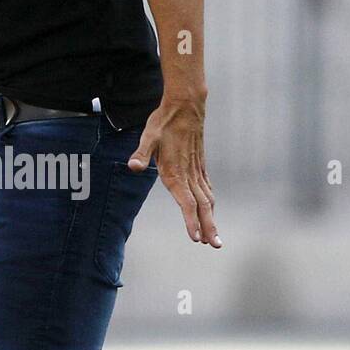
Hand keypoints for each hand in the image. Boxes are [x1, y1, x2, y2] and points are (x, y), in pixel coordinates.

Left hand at [127, 96, 220, 246]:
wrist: (186, 104)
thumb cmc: (164, 121)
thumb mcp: (148, 135)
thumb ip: (141, 153)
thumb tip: (133, 167)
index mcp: (176, 171)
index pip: (186, 201)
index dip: (191, 220)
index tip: (196, 237)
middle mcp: (189, 173)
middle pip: (202, 205)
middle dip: (208, 227)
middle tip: (215, 246)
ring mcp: (197, 169)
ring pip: (208, 199)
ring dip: (212, 219)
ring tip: (216, 238)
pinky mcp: (200, 165)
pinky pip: (208, 188)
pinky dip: (210, 203)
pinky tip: (211, 210)